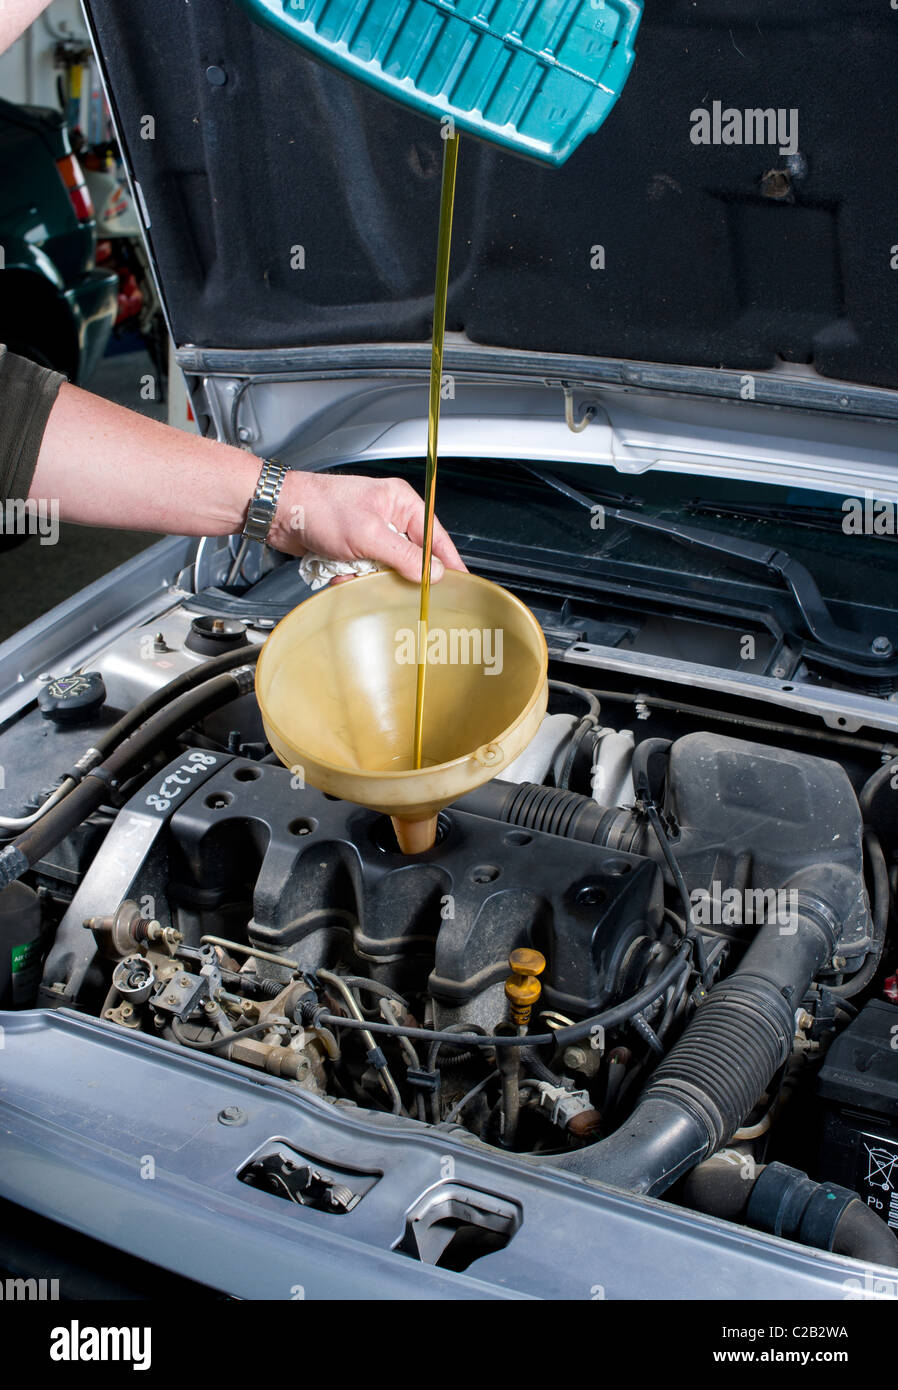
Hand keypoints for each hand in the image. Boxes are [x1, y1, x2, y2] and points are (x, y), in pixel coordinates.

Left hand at [270, 471, 466, 582]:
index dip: (448, 561)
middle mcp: (389, 517)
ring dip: (366, 576)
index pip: (435, 536)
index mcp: (400, 503)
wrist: (281, 512)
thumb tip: (433, 572)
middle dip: (394, 573)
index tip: (461, 582)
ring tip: (350, 569)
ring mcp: (370, 534)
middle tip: (387, 582)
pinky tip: (337, 571)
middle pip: (410, 557)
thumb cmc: (320, 508)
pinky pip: (363, 573)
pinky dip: (351, 577)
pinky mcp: (352, 549)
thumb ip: (404, 555)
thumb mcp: (369, 534)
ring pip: (385, 570)